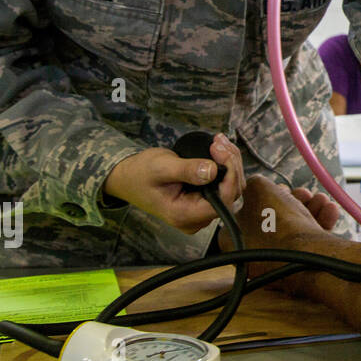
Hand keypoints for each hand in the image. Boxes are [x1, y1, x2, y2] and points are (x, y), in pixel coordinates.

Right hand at [103, 133, 244, 234]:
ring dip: (230, 162)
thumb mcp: (161, 167)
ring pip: (231, 187)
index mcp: (184, 215)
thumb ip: (186, 170)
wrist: (129, 178)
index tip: (220, 150)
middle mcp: (197, 218)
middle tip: (219, 141)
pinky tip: (219, 149)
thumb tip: (212, 170)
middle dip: (231, 163)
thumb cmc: (140, 174)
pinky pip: (224, 184)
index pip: (222, 200)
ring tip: (219, 142)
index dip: (229, 174)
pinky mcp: (204, 201)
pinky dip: (225, 165)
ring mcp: (202, 211)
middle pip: (231, 193)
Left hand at [219, 176, 341, 282]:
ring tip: (321, 200)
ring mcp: (274, 261)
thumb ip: (255, 182)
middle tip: (304, 193)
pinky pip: (306, 239)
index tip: (280, 187)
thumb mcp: (258, 188)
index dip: (264, 194)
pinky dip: (319, 222)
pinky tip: (330, 211)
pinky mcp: (298, 265)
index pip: (244, 210)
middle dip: (294, 199)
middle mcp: (250, 253)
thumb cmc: (277, 222)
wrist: (306, 254)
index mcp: (231, 239)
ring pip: (293, 225)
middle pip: (273, 216)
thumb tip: (257, 184)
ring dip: (311, 207)